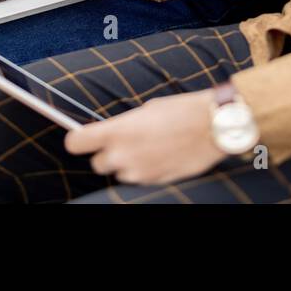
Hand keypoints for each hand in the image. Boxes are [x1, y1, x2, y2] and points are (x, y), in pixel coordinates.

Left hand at [64, 90, 226, 184]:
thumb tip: (113, 132)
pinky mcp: (155, 181)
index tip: (83, 137)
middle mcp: (124, 154)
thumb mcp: (147, 109)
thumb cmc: (182, 111)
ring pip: (119, 173)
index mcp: (118, 131)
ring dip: (127, 163)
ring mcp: (140, 172)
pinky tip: (160, 155)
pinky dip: (144, 170)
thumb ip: (124, 125)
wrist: (214, 126)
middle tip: (124, 142)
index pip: (76, 143)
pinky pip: (139, 179)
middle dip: (107, 154)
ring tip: (148, 148)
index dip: (78, 140)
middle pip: (97, 164)